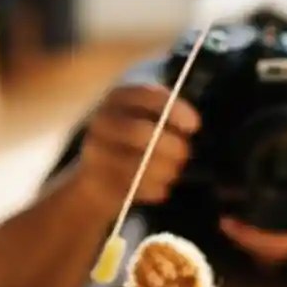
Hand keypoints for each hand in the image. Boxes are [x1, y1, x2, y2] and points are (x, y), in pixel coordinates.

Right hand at [75, 85, 199, 211]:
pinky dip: (152, 190)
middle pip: (138, 133)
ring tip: (172, 173)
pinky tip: (160, 189)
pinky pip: (130, 188)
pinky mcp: (94, 181)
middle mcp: (101, 121)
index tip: (194, 126)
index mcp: (117, 99)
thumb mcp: (149, 120)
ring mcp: (93, 152)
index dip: (173, 110)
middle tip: (184, 154)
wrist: (99, 175)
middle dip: (170, 146)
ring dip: (163, 171)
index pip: (146, 96)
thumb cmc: (135, 142)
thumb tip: (191, 124)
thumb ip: (168, 117)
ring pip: (135, 165)